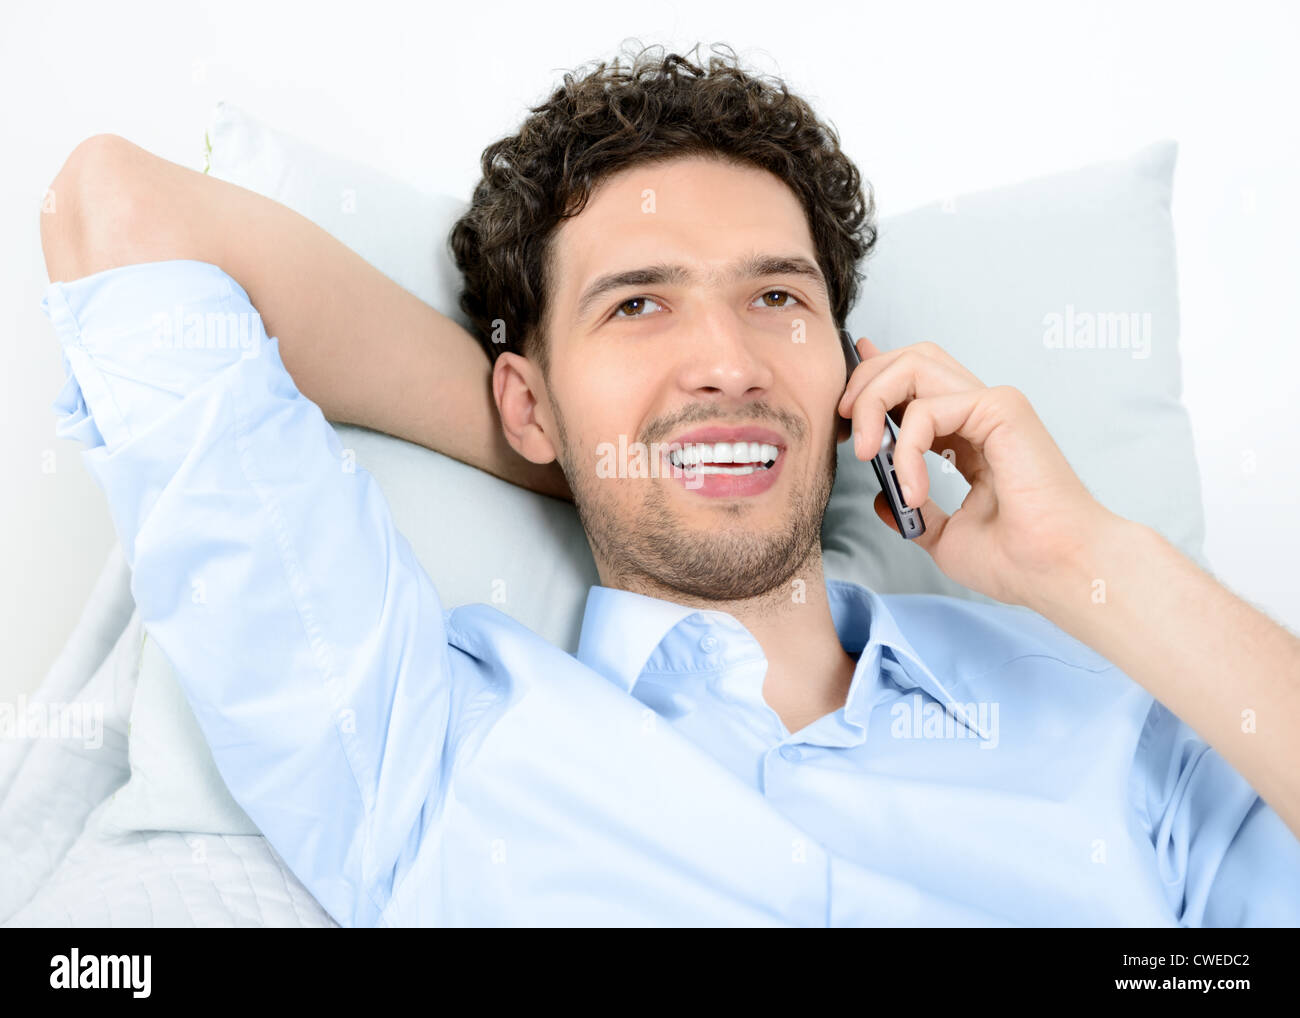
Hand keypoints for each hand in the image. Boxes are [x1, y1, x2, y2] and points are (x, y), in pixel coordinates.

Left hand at [837, 337, 1115, 607]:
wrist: (1058, 572)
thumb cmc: (1019, 560)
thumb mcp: (945, 537)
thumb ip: (913, 512)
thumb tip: (882, 497)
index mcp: (972, 434)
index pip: (918, 382)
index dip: (876, 375)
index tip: (844, 396)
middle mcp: (983, 412)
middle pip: (912, 358)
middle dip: (865, 382)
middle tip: (844, 428)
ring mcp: (993, 405)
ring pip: (914, 366)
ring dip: (873, 403)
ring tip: (865, 452)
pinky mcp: (1001, 408)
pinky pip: (927, 409)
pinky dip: (906, 448)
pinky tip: (915, 489)